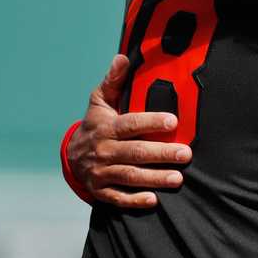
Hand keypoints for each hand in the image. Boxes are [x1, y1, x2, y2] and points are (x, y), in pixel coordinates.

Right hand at [67, 55, 192, 207]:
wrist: (71, 157)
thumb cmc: (95, 124)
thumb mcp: (100, 101)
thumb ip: (113, 81)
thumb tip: (123, 57)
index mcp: (106, 127)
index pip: (130, 124)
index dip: (151, 122)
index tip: (174, 121)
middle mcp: (103, 150)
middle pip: (135, 153)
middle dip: (161, 153)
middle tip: (186, 154)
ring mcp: (101, 172)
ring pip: (129, 176)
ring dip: (154, 178)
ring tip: (178, 178)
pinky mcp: (101, 191)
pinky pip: (118, 198)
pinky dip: (135, 200)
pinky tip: (154, 199)